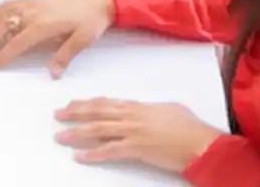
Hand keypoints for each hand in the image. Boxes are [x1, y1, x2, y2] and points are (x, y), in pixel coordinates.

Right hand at [0, 0, 115, 77]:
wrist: (98, 0)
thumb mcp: (83, 40)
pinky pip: (8, 5)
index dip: (3, 54)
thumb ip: (65, 56)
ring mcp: (31, 3)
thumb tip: (52, 73)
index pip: (17, 41)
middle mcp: (33, 11)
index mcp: (44, 24)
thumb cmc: (91, 21)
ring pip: (2, 13)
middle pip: (3, 25)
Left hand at [54, 99, 222, 172]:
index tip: (72, 104)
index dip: (87, 103)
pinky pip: (109, 150)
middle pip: (96, 112)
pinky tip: (79, 156)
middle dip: (74, 113)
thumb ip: (150, 109)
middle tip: (57, 115)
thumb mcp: (169, 109)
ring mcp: (132, 131)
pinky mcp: (136, 148)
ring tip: (60, 135)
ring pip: (97, 129)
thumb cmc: (191, 127)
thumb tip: (143, 110)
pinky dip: (92, 153)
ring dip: (76, 133)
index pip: (106, 102)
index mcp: (138, 106)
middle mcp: (131, 116)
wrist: (202, 143)